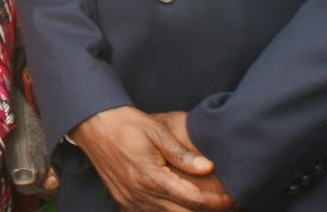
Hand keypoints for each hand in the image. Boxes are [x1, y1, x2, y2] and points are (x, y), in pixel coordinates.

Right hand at [70, 106, 234, 211]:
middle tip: (228, 204)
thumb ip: (182, 154)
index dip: (217, 202)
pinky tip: (179, 205)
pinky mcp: (123, 200)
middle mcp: (140, 194)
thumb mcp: (156, 131)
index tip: (234, 199)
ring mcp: (130, 200)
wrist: (91, 124)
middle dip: (208, 211)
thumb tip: (208, 168)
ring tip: (207, 205)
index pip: (193, 200)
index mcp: (151, 177)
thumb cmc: (125, 123)